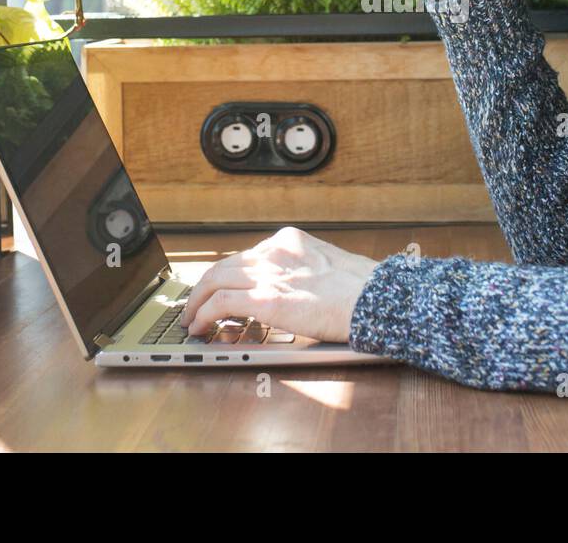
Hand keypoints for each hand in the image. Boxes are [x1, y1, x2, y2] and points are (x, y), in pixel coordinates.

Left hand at [178, 227, 380, 343]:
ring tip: (192, 319)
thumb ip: (301, 272)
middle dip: (204, 287)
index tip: (220, 289)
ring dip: (197, 301)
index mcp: (290, 241)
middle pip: (224, 265)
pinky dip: (203, 314)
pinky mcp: (265, 299)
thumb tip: (287, 293)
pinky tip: (199, 326)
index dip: (227, 276)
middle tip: (195, 304)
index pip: (246, 256)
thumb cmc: (361, 291)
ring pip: (214, 280)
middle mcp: (274, 251)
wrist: (375, 299)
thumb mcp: (327, 267)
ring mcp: (269, 273)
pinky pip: (219, 303)